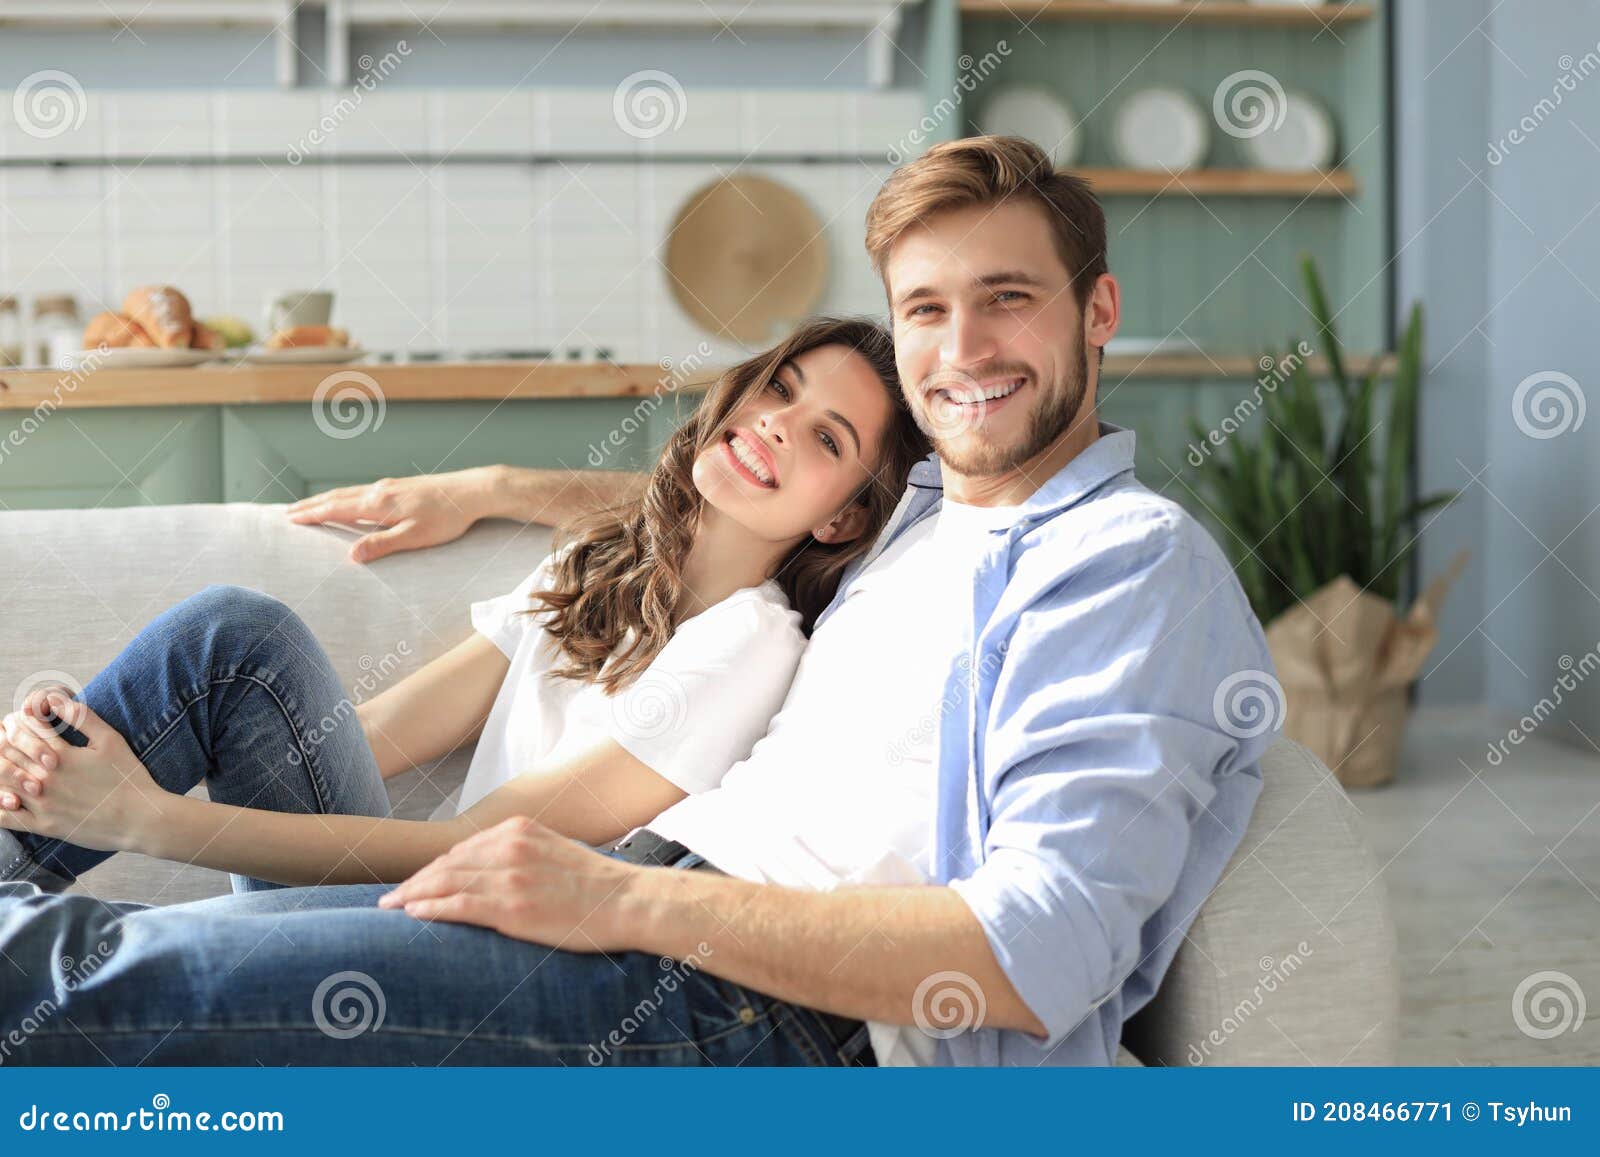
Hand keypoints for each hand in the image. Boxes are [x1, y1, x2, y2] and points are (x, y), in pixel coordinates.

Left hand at [0, 691, 165, 851]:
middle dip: (5, 735)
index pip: (26, 726)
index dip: (21, 716)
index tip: (26, 715)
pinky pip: (5, 817)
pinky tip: (3, 795)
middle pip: (7, 749)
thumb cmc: (129, 778)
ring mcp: (41, 803)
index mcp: (61, 755)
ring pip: (1, 779)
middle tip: (9, 732)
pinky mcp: (42, 825)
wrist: (139, 819)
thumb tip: (53, 698)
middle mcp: (45, 778)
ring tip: (6, 758)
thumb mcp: (111, 740)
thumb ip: (81, 717)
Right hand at [285, 467, 499, 562]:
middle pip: (336, 497)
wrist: (472, 491)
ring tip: (309, 505)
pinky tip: (348, 501)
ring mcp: (389, 486)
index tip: (289, 519)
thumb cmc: (446, 517)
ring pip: (348, 492)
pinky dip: (344, 496)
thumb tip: (351, 555)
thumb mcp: (414, 537)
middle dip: (310, 506)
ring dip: (325, 499)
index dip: (312, 515)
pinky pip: (362, 491)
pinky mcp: (400, 486)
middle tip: (286, 512)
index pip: (336, 510)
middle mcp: (378, 491)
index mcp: (378, 504)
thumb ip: (382, 545)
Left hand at [377, 816, 645, 951]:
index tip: (416, 881)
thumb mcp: (555, 850)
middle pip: (448, 863)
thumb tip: (492, 869)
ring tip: (391, 908)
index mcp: (519, 830)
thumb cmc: (595, 883)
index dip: (434, 867)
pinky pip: (458, 905)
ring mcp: (510, 876)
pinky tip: (412, 914)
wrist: (626, 901)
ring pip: (446, 882)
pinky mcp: (511, 906)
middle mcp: (510, 846)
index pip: (463, 849)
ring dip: (413, 894)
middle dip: (415, 880)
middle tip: (390, 898)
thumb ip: (522, 852)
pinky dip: (430, 908)